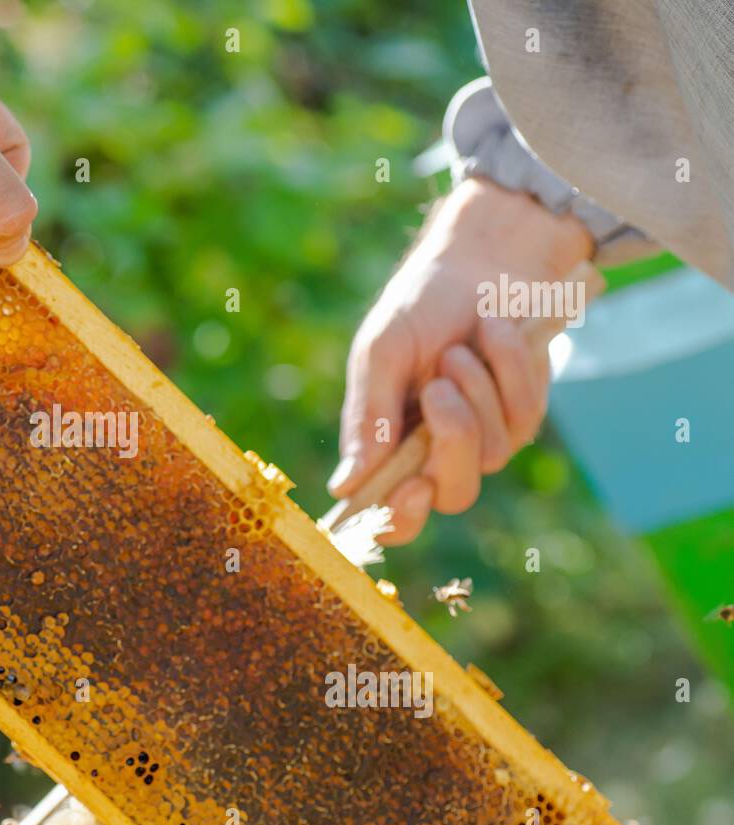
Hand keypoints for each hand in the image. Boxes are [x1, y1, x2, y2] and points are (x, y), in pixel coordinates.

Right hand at [328, 178, 592, 544]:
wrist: (482, 260)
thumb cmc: (420, 305)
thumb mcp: (381, 354)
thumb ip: (366, 419)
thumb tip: (344, 484)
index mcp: (389, 447)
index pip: (392, 514)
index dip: (399, 520)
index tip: (411, 489)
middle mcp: (436, 453)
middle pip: (454, 494)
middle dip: (453, 439)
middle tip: (439, 386)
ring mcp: (485, 438)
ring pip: (491, 452)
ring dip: (476, 389)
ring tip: (458, 347)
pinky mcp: (525, 415)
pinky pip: (523, 414)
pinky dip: (507, 367)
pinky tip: (493, 332)